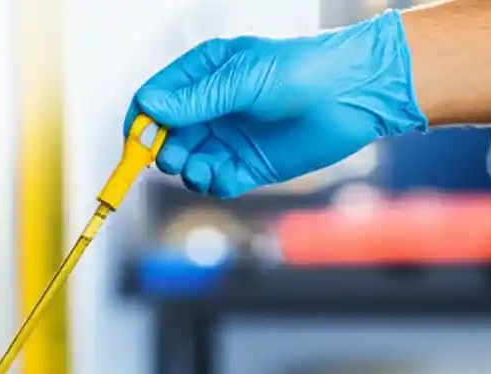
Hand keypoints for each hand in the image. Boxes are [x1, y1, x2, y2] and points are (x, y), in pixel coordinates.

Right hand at [126, 10, 427, 199]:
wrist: (354, 94)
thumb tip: (151, 108)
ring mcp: (230, 138)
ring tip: (201, 169)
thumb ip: (198, 99)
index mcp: (204, 74)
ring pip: (189, 163)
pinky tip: (222, 177)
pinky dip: (213, 184)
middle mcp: (212, 108)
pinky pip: (217, 182)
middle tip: (171, 158)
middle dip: (162, 151)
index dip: (142, 121)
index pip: (155, 99)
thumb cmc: (301, 71)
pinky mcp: (249, 166)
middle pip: (166, 136)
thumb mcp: (244, 80)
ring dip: (188, 170)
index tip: (136, 141)